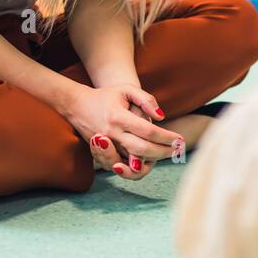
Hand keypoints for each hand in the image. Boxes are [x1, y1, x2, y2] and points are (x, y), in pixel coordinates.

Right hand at [67, 84, 181, 180]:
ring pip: (131, 163)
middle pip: (142, 149)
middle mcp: (111, 134)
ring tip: (166, 155)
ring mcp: (106, 147)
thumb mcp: (126, 90)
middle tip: (178, 149)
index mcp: (118, 117)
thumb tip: (161, 116)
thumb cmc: (106, 96)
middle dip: (163, 151)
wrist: (77, 106)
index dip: (167, 137)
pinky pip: (121, 166)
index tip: (180, 139)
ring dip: (151, 162)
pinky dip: (136, 168)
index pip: (148, 131)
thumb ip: (146, 99)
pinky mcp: (102, 154)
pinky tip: (149, 161)